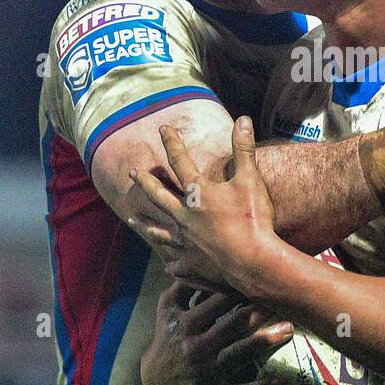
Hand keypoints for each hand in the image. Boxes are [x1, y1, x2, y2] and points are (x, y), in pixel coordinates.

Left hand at [131, 117, 280, 298]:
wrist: (252, 261)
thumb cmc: (252, 219)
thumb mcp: (250, 180)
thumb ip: (243, 149)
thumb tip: (242, 119)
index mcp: (198, 193)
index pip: (181, 161)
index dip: (172, 143)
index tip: (163, 129)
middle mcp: (185, 215)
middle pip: (159, 195)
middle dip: (145, 182)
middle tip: (132, 173)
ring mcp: (186, 241)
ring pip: (159, 230)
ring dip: (146, 223)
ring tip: (132, 218)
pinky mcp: (191, 263)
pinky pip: (176, 263)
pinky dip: (172, 263)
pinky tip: (167, 265)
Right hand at [140, 280, 292, 384]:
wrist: (154, 382)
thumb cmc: (167, 337)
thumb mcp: (167, 309)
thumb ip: (184, 284)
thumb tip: (201, 257)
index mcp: (184, 322)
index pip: (217, 301)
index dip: (242, 289)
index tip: (264, 280)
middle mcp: (194, 345)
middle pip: (232, 324)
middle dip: (260, 311)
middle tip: (285, 301)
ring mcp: (204, 371)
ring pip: (239, 353)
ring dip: (266, 340)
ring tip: (290, 330)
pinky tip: (281, 380)